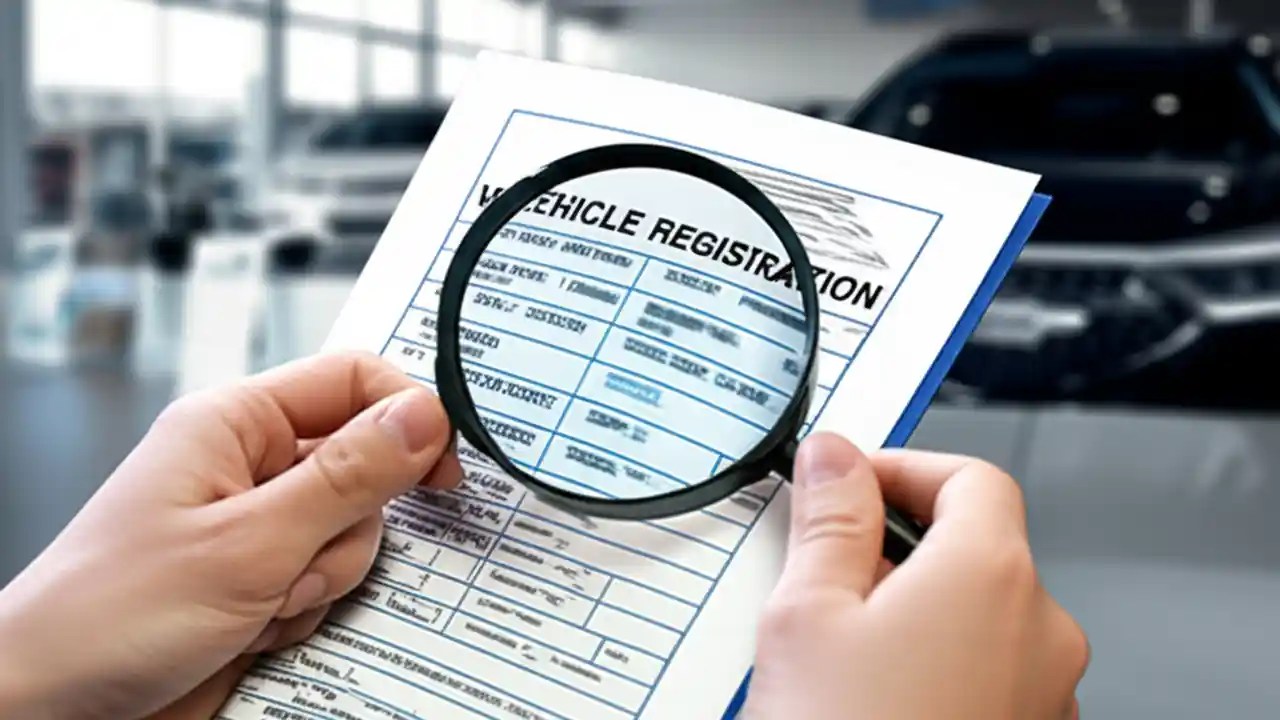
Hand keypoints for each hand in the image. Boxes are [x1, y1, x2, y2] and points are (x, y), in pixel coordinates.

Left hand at [0, 352, 460, 719]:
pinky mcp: (260, 576)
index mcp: (235, 423)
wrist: (53, 706)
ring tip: (258, 603)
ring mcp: (256, 524)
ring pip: (352, 533)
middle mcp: (248, 465)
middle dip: (346, 529)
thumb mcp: (249, 543)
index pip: (351, 380)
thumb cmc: (108, 615)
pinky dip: (305, 610)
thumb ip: (347, 477)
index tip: (442, 468)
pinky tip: (251, 627)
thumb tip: (423, 417)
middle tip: (296, 560)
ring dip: (322, 579)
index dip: (408, 415)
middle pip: (363, 467)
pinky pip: (328, 580)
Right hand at [744, 433, 1087, 719]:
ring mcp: (1043, 693)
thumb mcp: (809, 613)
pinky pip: (985, 674)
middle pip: (974, 548)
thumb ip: (831, 518)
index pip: (970, 477)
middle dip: (898, 548)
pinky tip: (869, 696)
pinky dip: (935, 665)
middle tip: (823, 568)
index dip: (903, 466)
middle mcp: (1039, 630)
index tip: (849, 480)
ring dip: (914, 612)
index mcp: (991, 575)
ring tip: (836, 649)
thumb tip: (837, 460)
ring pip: (976, 617)